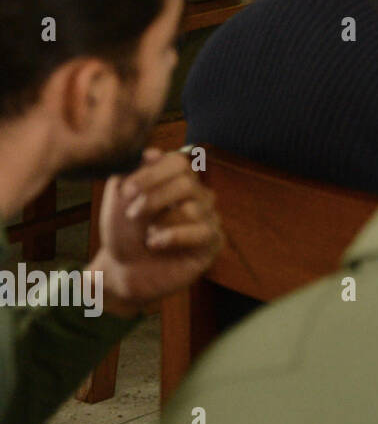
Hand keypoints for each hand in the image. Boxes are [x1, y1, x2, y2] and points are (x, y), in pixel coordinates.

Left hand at [92, 148, 222, 316]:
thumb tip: (152, 152)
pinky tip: (156, 244)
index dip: (152, 174)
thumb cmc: (123, 233)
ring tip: (146, 235)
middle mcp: (198, 195)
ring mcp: (208, 218)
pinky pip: (203, 231)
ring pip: (194, 208)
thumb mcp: (118, 198)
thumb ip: (131, 171)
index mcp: (177, 180)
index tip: (126, 191)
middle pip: (187, 183)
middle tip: (132, 214)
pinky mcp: (213, 242)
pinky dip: (173, 237)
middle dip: (154, 198)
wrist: (124, 271)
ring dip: (161, 222)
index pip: (178, 162)